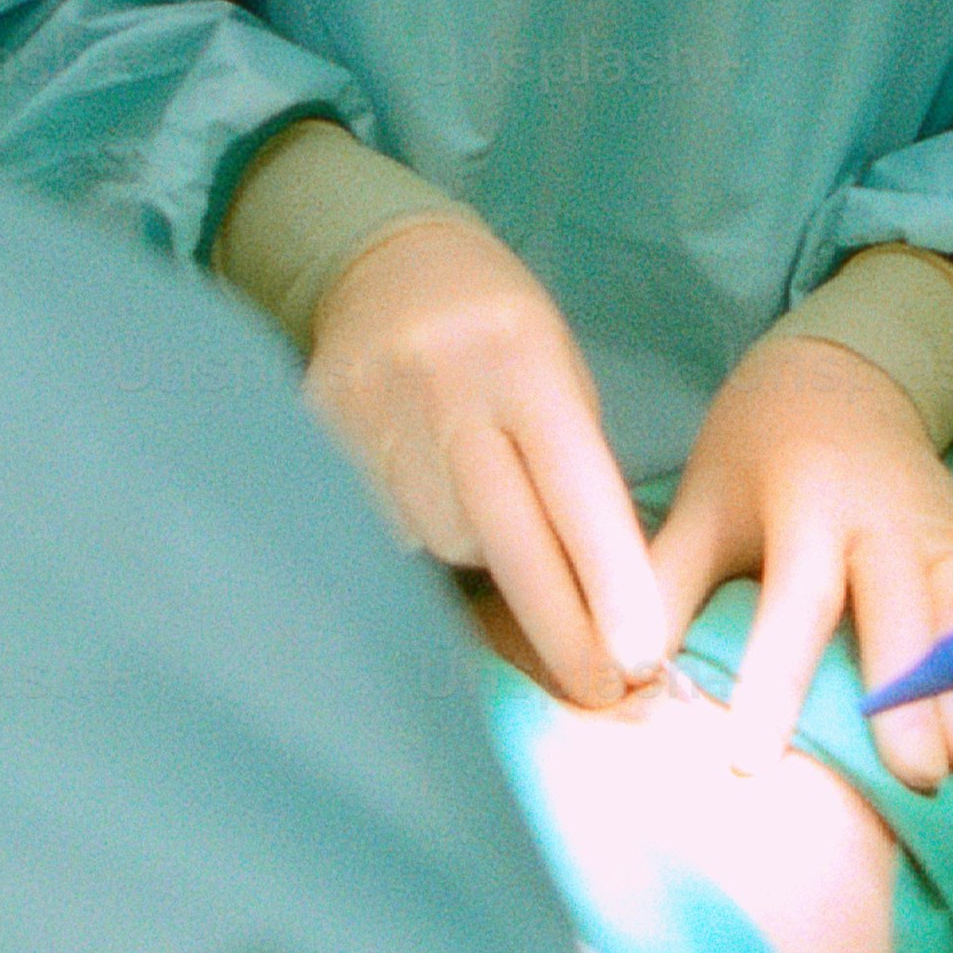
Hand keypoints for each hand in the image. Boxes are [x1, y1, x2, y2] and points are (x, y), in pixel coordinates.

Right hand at [303, 218, 670, 709]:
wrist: (388, 262)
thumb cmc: (501, 334)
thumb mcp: (560, 373)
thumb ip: (576, 469)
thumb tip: (609, 599)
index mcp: (524, 361)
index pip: (575, 487)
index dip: (608, 577)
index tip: (637, 653)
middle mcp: (444, 385)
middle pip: (505, 538)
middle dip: (556, 625)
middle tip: (597, 689)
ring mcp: (371, 411)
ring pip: (437, 544)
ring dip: (473, 558)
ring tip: (478, 508)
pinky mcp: (314, 429)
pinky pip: (378, 530)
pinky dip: (412, 540)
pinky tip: (423, 501)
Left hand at [654, 335, 952, 789]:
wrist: (843, 373)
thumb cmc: (756, 452)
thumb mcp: (701, 502)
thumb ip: (662, 584)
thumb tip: (619, 677)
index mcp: (807, 503)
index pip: (794, 601)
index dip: (774, 682)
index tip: (753, 763)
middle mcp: (885, 517)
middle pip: (904, 609)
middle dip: (915, 693)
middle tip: (919, 778)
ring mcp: (944, 528)